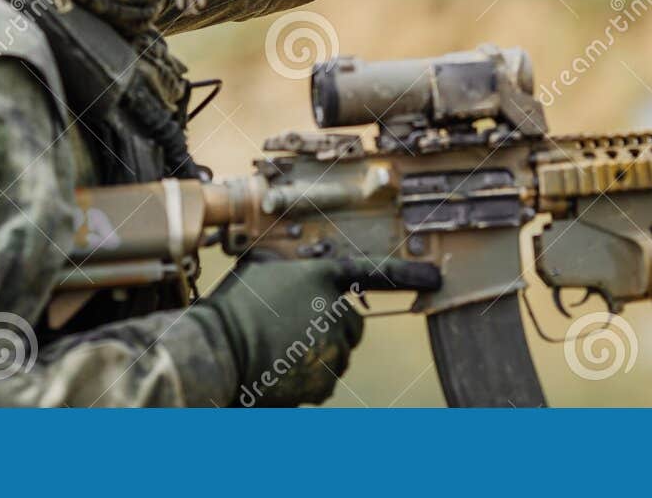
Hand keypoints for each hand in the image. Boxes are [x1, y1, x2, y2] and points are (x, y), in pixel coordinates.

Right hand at [196, 256, 433, 406]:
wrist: (216, 350)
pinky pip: (324, 381)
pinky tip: (281, 371)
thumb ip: (290, 271)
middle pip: (354, 326)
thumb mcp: (261, 271)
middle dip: (335, 330)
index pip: (374, 274)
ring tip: (282, 352)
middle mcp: (335, 312)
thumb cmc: (232, 308)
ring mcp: (331, 349)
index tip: (434, 278)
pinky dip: (308, 380)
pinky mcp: (322, 380)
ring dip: (320, 357)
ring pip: (338, 356)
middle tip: (301, 332)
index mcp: (322, 279)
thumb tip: (292, 274)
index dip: (407, 275)